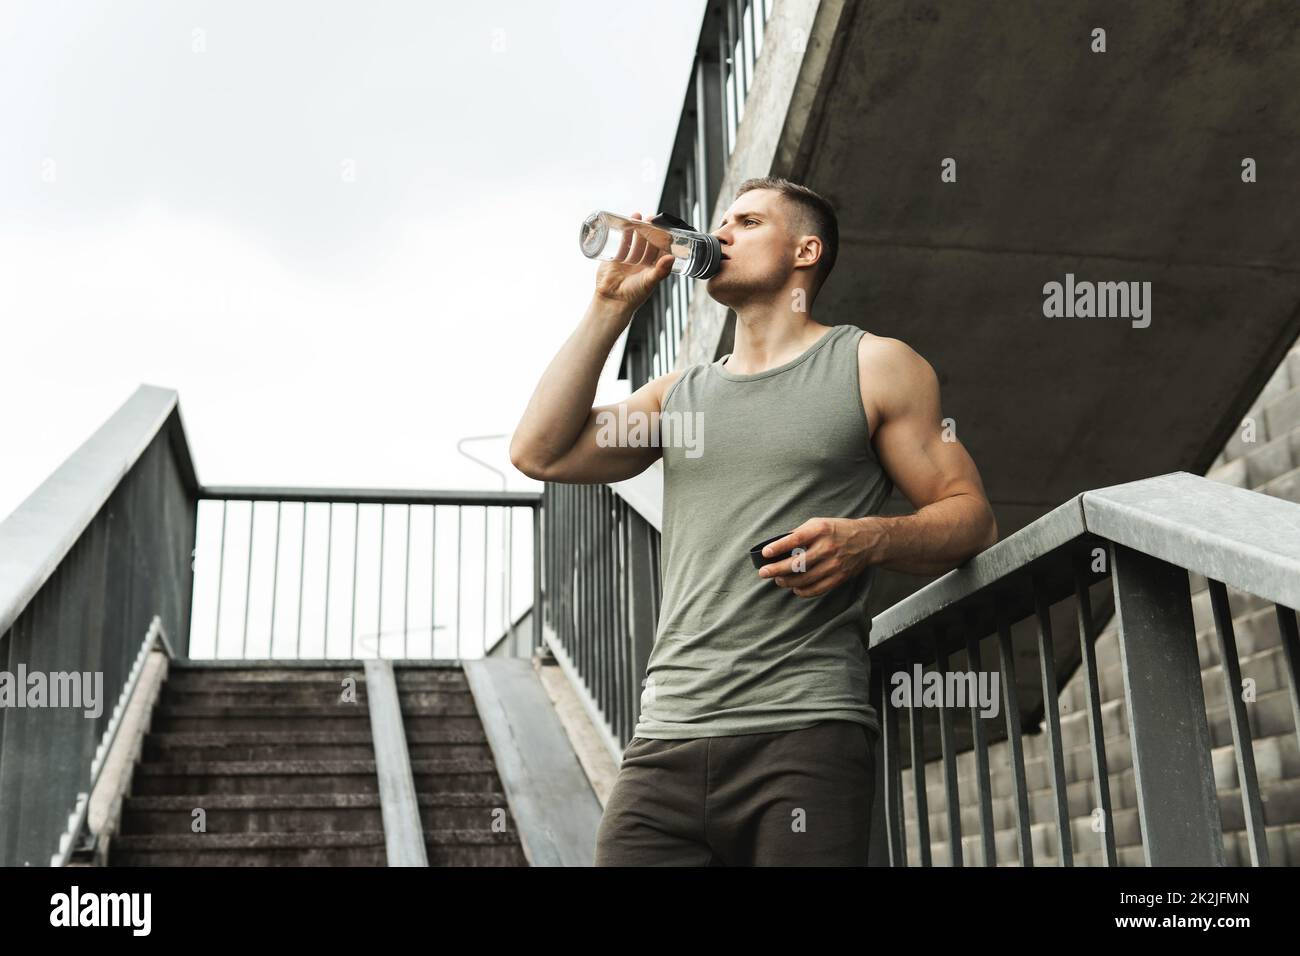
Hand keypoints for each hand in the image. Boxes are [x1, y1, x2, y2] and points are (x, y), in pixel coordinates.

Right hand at [592, 211, 675, 311]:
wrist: (612, 301)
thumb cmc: (634, 295)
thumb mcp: (650, 281)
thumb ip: (661, 270)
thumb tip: (672, 256)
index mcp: (653, 267)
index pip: (660, 248)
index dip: (663, 237)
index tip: (665, 227)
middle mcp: (642, 261)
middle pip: (647, 241)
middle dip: (649, 229)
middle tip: (651, 218)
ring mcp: (629, 258)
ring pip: (634, 239)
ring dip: (637, 227)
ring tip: (638, 216)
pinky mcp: (616, 257)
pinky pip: (621, 242)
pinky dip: (624, 232)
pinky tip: (625, 222)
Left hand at [756, 517, 885, 596]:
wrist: (867, 540)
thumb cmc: (838, 530)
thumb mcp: (818, 523)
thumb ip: (800, 533)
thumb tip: (778, 544)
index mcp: (820, 530)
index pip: (795, 540)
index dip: (778, 547)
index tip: (765, 553)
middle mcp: (827, 548)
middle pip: (797, 563)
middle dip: (776, 570)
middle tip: (764, 573)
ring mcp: (834, 564)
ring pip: (805, 579)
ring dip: (787, 582)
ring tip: (778, 580)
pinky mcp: (839, 577)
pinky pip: (817, 589)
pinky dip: (803, 591)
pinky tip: (795, 588)